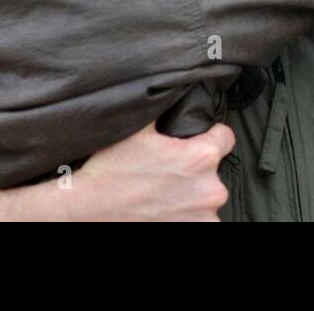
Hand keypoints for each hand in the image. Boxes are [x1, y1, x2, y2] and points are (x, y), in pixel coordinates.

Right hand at [0, 121, 234, 220]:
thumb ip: (163, 105)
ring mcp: (203, 217)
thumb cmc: (111, 170)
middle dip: (195, 167)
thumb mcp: (137, 126)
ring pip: (206, 196)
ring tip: (162, 189)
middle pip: (214, 169)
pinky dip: (185, 214)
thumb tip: (173, 80)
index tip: (193, 139)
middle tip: (167, 167)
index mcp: (201, 158)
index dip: (210, 134)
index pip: (226, 137)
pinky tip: (163, 206)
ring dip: (191, 193)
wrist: (88, 210)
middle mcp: (210, 190)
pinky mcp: (193, 233)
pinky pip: (198, 219)